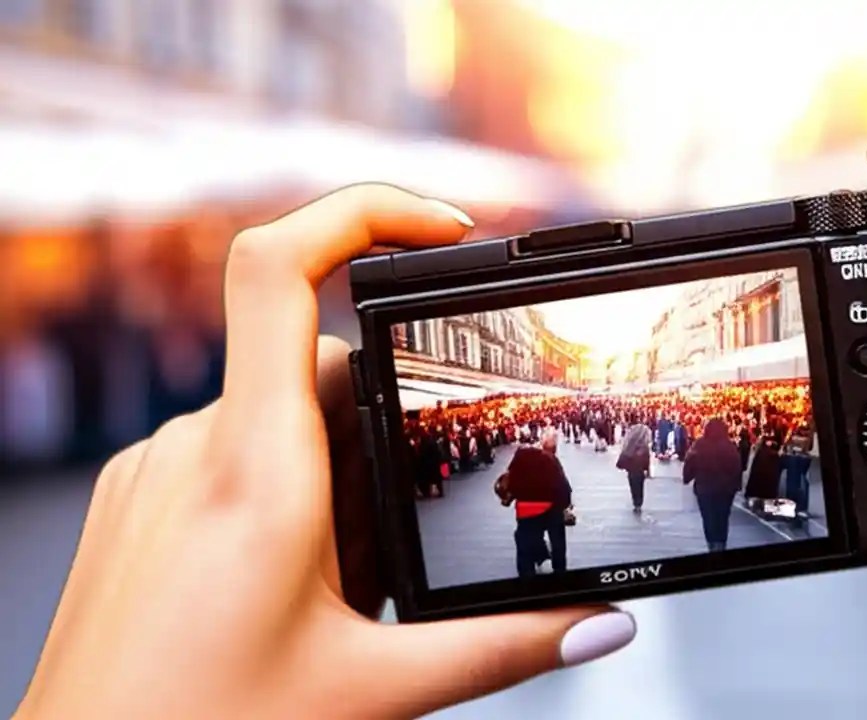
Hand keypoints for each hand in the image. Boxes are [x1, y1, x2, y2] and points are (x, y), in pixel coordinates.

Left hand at [17, 185, 635, 719]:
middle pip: (319, 365)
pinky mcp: (137, 503)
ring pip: (281, 417)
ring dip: (338, 473)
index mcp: (253, 470)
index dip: (367, 211)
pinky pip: (233, 455)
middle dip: (387, 430)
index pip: (280, 267)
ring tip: (340, 588)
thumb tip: (599, 622)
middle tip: (397, 542)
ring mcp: (154, 471)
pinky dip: (287, 494)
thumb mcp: (373, 691)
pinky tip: (293, 586)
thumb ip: (502, 648)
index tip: (448, 230)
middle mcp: (191, 448)